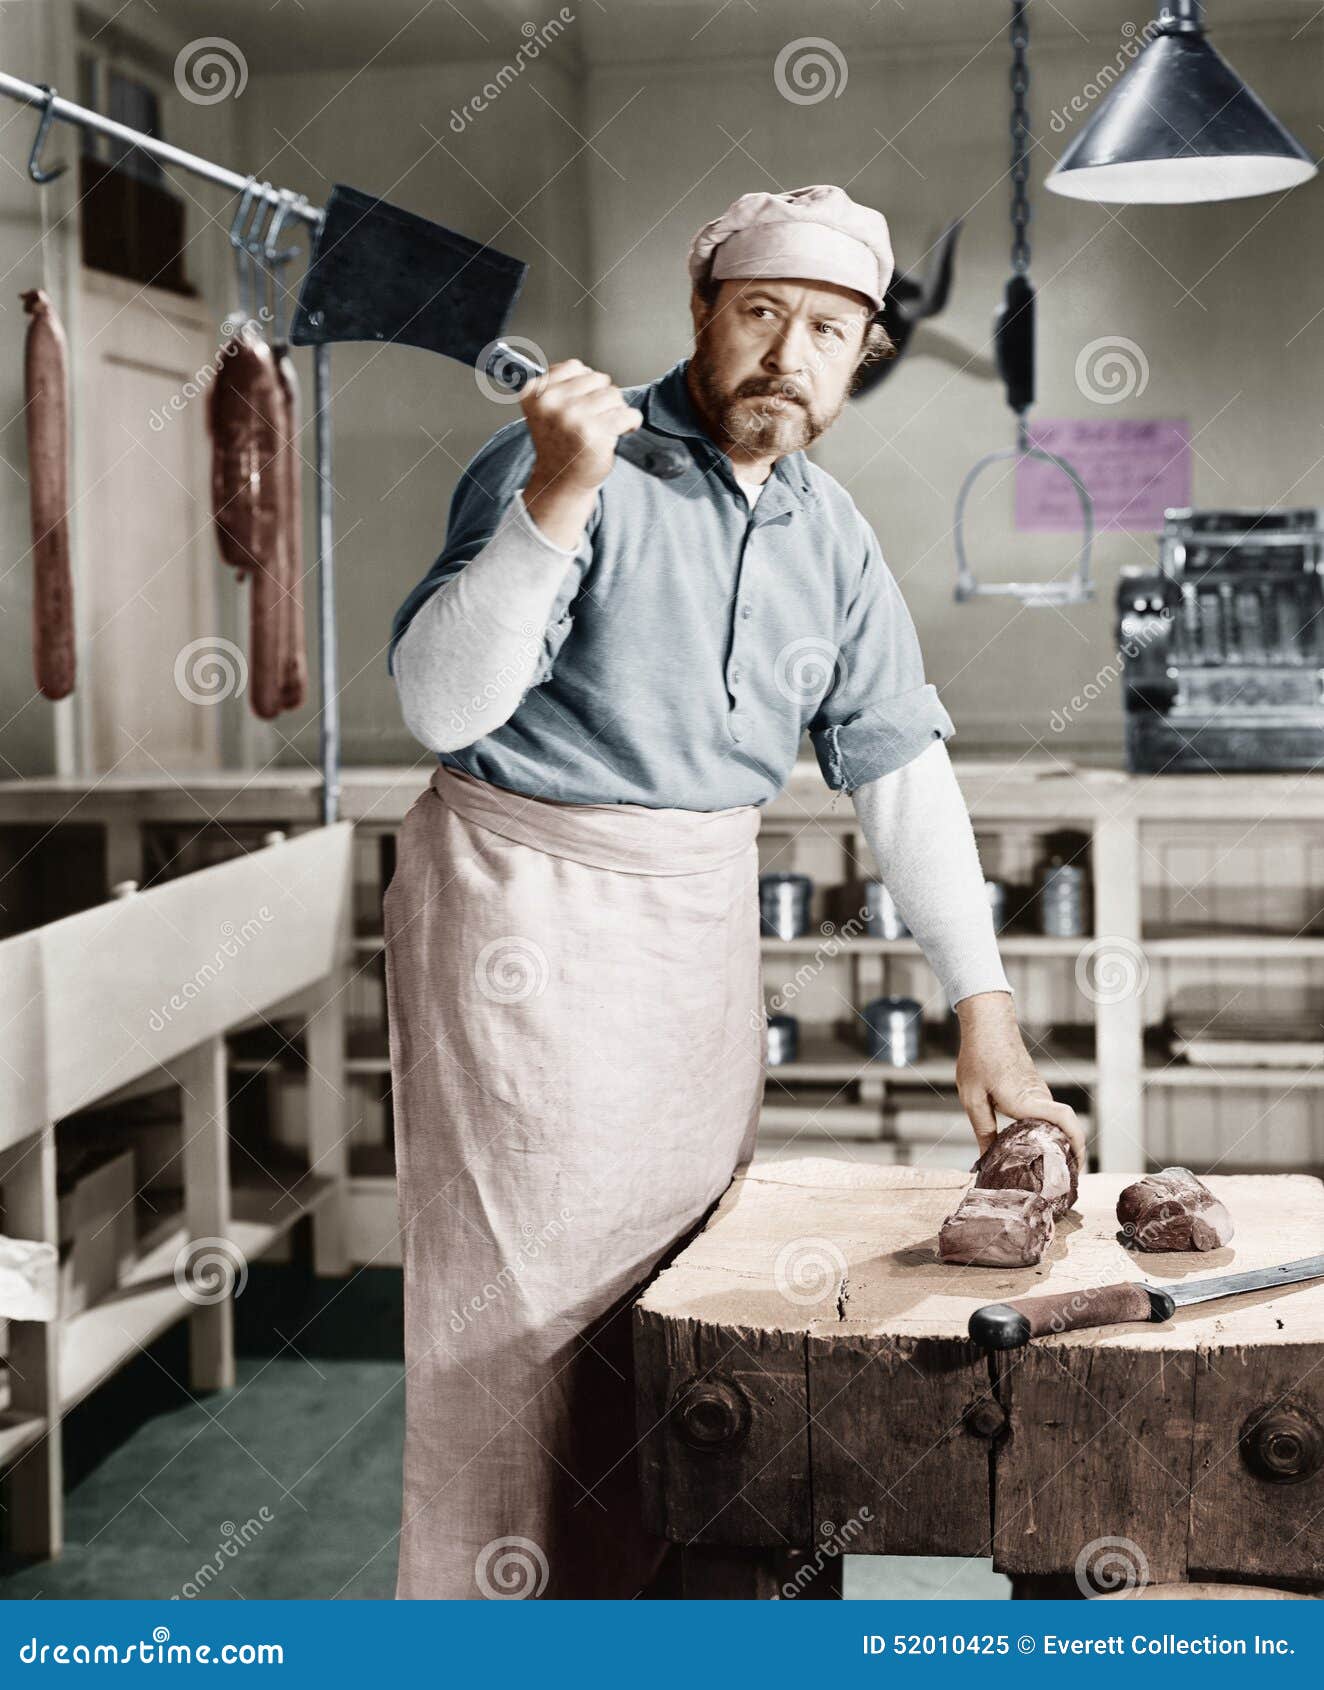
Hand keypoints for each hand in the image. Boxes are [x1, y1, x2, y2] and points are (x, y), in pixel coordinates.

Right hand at [521, 358, 641, 496]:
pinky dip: (630, 422)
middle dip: (602, 397)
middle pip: (598, 378)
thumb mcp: (546, 409)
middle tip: (593, 418)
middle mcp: (552, 402)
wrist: (561, 481)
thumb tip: (586, 370)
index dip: (584, 384)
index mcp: (536, 393)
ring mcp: (573, 416)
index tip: (580, 403)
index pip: (574, 366)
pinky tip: (621, 431)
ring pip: (614, 395)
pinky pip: (627, 414)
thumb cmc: (559, 444)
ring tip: (603, 427)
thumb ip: (558, 385)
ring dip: (615, 411)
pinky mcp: (595, 432)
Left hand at [954, 991, 1085, 1166]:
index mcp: (1027, 1101)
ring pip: (1056, 1120)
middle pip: (1065, 1127)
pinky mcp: (1034, 1087)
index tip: (1078, 1165)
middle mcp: (1040, 1097)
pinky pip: (1047, 1112)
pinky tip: (1032, 1142)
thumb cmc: (979, 1057)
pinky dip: (1047, 1128)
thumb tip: (987, 1157)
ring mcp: (1039, 1091)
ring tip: (1048, 1167)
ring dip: (1058, 1141)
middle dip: (1070, 1152)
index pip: (1065, 1122)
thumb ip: (983, 1128)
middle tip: (1062, 1178)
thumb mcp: (973, 1097)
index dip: (1077, 1144)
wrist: (988, 1025)